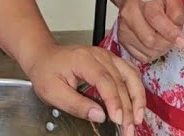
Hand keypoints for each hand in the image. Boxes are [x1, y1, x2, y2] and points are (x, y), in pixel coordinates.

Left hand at [25, 44, 144, 134]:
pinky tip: (137, 104)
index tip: (118, 119)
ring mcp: (107, 57)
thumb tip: (99, 116)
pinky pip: (130, 73)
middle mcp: (99, 55)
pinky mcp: (112, 62)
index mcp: (83, 59)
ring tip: (138, 118)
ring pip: (131, 75)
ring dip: (137, 98)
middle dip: (128, 107)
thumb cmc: (47, 72)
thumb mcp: (53, 92)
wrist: (45, 57)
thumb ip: (76, 105)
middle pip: (121, 80)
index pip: (105, 80)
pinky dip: (136, 89)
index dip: (114, 101)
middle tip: (128, 129)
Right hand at [116, 0, 183, 63]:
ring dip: (161, 49)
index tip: (182, 41)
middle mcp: (129, 14)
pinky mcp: (122, 40)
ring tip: (164, 38)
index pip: (155, 18)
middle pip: (150, 40)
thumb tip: (178, 32)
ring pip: (147, 51)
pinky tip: (155, 43)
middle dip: (167, 43)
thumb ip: (177, 12)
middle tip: (175, 38)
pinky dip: (152, 53)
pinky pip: (141, 57)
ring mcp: (123, 28)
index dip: (170, 32)